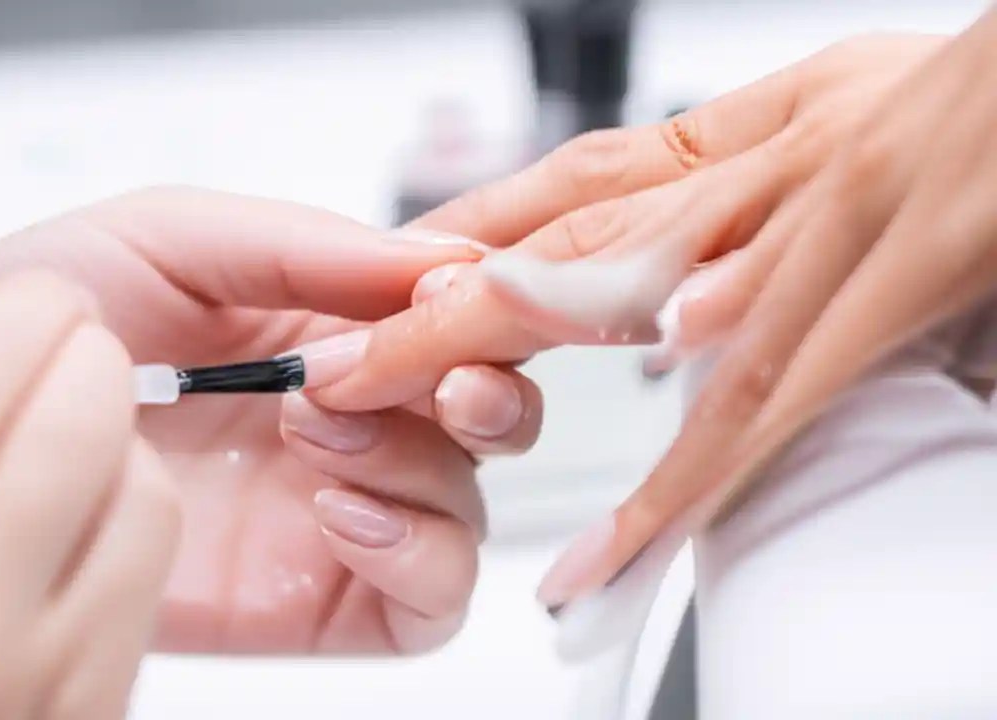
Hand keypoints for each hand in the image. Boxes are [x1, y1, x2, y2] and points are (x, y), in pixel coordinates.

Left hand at [0, 187, 544, 654]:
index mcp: (331, 324)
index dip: (477, 304)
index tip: (449, 293)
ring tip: (313, 431)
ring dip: (421, 459)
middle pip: (492, 409)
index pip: (458, 314)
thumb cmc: (47, 328)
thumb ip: (301, 244)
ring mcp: (343, 506)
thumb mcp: (163, 241)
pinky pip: (432, 596)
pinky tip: (331, 509)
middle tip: (407, 370)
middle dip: (480, 383)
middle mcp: (351, 415)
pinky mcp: (325, 597)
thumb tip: (444, 258)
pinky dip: (415, 552)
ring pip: (472, 499)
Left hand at [305, 33, 944, 411]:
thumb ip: (757, 243)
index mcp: (748, 140)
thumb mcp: (844, 151)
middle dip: (452, 313)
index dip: (471, 237)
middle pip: (573, 242)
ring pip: (654, 283)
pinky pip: (807, 351)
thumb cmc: (974, 116)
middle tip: (352, 368)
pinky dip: (729, 394)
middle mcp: (768, 165)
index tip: (386, 291)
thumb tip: (684, 333)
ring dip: (533, 338)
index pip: (573, 188)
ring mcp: (837, 202)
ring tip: (428, 397)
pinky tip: (669, 378)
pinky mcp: (926, 246)